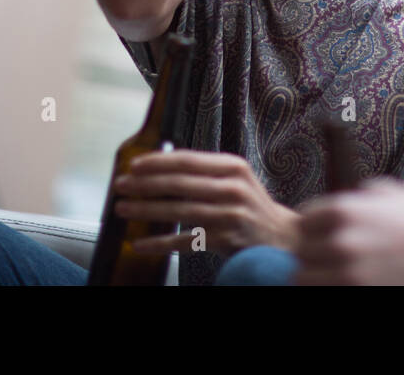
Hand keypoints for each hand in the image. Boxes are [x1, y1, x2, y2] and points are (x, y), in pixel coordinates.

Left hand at [113, 149, 298, 256]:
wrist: (282, 237)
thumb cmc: (251, 205)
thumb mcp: (236, 179)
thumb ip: (206, 171)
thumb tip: (160, 166)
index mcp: (233, 167)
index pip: (187, 160)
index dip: (157, 162)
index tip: (133, 165)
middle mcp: (232, 188)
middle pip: (179, 184)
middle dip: (145, 184)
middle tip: (120, 185)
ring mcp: (229, 215)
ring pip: (178, 211)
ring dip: (146, 210)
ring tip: (122, 208)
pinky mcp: (224, 241)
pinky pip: (184, 241)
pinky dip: (159, 243)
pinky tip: (139, 244)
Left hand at [292, 178, 403, 284]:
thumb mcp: (393, 194)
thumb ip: (360, 194)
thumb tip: (341, 198)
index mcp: (345, 210)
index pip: (303, 220)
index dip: (313, 227)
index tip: (322, 235)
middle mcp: (341, 241)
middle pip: (301, 250)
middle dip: (314, 252)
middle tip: (329, 257)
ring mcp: (347, 273)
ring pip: (304, 277)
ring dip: (315, 275)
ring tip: (332, 274)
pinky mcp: (355, 293)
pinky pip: (321, 293)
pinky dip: (328, 288)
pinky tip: (343, 283)